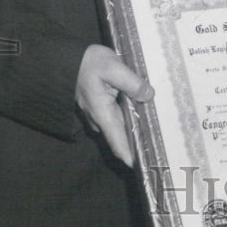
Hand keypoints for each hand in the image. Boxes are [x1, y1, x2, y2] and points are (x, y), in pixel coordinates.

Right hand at [75, 44, 153, 166]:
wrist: (66, 59)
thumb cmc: (87, 63)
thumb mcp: (112, 67)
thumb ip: (132, 83)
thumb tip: (148, 96)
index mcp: (103, 113)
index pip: (118, 143)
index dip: (130, 157)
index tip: (145, 167)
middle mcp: (100, 118)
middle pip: (122, 138)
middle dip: (138, 145)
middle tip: (159, 150)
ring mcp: (99, 114)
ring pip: (120, 128)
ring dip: (135, 132)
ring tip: (157, 134)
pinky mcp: (100, 107)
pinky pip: (117, 118)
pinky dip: (130, 120)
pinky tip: (144, 115)